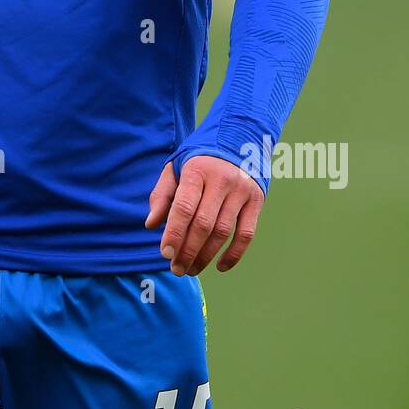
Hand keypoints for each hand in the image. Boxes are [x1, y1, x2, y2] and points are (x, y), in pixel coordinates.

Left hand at [145, 155, 264, 275]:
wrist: (239, 139)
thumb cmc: (200, 160)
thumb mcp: (176, 168)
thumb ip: (162, 195)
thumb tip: (151, 224)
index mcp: (197, 171)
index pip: (184, 207)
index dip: (174, 233)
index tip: (165, 254)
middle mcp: (221, 180)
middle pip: (203, 224)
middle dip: (188, 251)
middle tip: (176, 269)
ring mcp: (241, 191)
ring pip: (223, 232)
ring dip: (206, 256)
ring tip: (191, 269)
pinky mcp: (257, 200)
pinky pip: (246, 234)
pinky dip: (234, 254)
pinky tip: (219, 266)